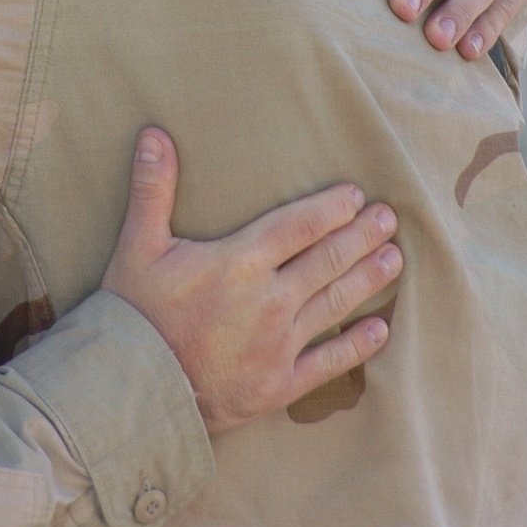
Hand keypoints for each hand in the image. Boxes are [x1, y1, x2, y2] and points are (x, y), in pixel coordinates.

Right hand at [100, 128, 401, 433]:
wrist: (133, 391)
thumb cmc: (134, 313)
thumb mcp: (138, 245)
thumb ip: (152, 188)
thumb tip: (154, 134)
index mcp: (239, 262)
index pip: (297, 226)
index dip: (330, 208)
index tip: (356, 195)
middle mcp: (269, 300)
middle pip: (326, 260)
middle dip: (361, 236)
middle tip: (389, 219)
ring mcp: (278, 345)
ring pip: (335, 304)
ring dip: (367, 279)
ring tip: (394, 258)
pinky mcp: (279, 385)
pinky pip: (328, 363)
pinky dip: (357, 346)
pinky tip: (380, 330)